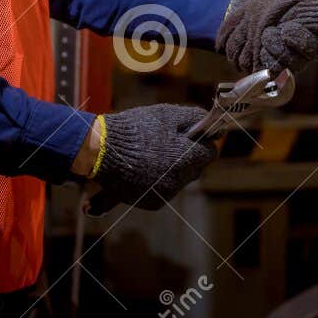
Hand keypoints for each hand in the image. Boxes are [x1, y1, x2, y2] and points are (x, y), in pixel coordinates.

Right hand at [86, 103, 219, 215]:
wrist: (101, 152)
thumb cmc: (137, 129)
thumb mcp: (168, 114)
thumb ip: (196, 118)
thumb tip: (216, 129)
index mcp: (187, 159)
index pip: (210, 152)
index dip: (202, 142)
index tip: (191, 136)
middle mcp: (180, 181)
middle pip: (196, 168)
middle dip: (188, 156)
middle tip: (171, 143)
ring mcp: (166, 194)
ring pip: (181, 180)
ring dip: (174, 169)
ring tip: (154, 155)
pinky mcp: (153, 203)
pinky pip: (165, 190)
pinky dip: (159, 181)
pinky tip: (145, 168)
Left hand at [216, 0, 317, 74]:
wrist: (242, 4)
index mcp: (315, 20)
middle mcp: (309, 40)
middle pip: (315, 52)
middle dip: (303, 43)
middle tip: (287, 30)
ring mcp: (293, 54)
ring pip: (295, 63)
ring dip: (283, 52)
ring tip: (268, 35)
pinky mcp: (274, 63)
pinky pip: (275, 69)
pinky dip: (268, 61)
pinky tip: (260, 49)